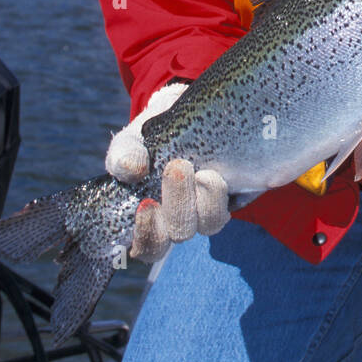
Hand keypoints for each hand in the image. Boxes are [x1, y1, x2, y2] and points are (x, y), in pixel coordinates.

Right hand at [105, 82, 229, 261]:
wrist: (190, 115)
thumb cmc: (153, 138)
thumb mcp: (133, 142)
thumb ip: (124, 155)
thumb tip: (130, 169)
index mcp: (150, 218)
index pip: (148, 247)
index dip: (148, 234)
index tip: (147, 204)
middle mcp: (181, 219)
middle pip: (181, 233)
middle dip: (179, 204)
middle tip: (178, 168)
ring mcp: (209, 208)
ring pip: (211, 223)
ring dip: (207, 199)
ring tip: (205, 172)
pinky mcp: (238, 194)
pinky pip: (236, 203)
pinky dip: (227, 190)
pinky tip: (225, 171)